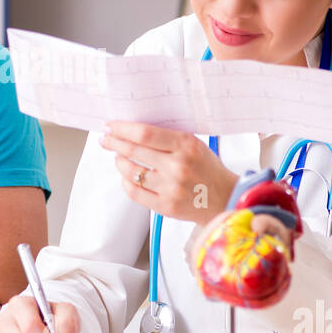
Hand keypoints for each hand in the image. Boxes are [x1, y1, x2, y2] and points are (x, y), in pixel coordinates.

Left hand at [100, 121, 236, 223]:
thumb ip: (168, 138)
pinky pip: (134, 192)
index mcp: (186, 146)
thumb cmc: (208, 169)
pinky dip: (126, 182)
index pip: (145, 133)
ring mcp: (170, 188)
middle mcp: (178, 166)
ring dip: (119, 162)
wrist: (226, 198)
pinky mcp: (166, 206)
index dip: (122, 129)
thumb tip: (134, 130)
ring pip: (131, 172)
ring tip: (119, 157)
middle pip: (134, 150)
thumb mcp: (195, 145)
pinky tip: (127, 176)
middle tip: (105, 139)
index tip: (111, 126)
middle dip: (114, 142)